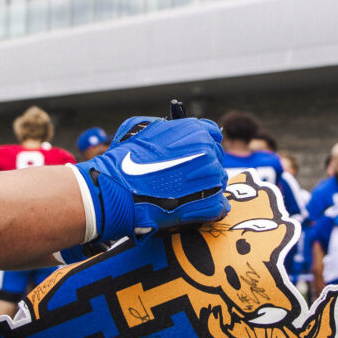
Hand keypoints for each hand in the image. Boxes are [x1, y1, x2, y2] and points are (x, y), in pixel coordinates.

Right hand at [74, 116, 227, 239]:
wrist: (119, 188)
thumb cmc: (126, 159)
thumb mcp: (143, 129)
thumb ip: (165, 128)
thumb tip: (169, 128)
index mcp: (195, 131)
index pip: (212, 135)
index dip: (202, 145)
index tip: (193, 155)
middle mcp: (207, 151)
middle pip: (215, 159)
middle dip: (202, 167)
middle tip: (185, 178)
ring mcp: (211, 177)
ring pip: (217, 182)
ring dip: (205, 188)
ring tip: (184, 195)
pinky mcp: (210, 202)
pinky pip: (219, 206)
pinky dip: (208, 209)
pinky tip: (192, 209)